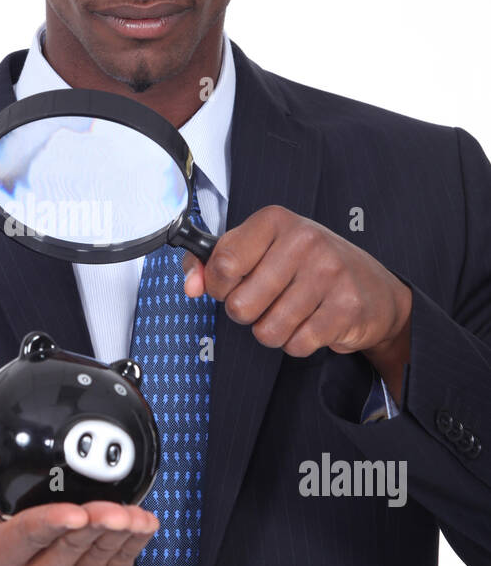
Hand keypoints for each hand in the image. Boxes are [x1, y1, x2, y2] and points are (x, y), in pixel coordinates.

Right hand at [0, 463, 158, 565]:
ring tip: (134, 512)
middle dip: (97, 526)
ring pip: (101, 557)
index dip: (52, 525)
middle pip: (72, 546)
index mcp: (0, 555)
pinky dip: (134, 543)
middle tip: (117, 507)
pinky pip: (121, 564)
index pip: (29, 536)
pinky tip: (144, 520)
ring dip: (121, 536)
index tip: (74, 512)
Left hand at [182, 205, 411, 400]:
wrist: (375, 290)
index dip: (218, 286)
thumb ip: (213, 263)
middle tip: (268, 302)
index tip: (231, 286)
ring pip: (267, 331)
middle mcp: (304, 240)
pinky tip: (313, 322)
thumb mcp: (260, 250)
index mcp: (275, 221)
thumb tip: (190, 285)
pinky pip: (296, 344)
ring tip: (293, 313)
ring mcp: (328, 272)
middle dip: (248, 314)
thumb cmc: (308, 267)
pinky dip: (298, 343)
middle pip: (240, 305)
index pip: (222, 263)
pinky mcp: (346, 307)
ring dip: (274, 331)